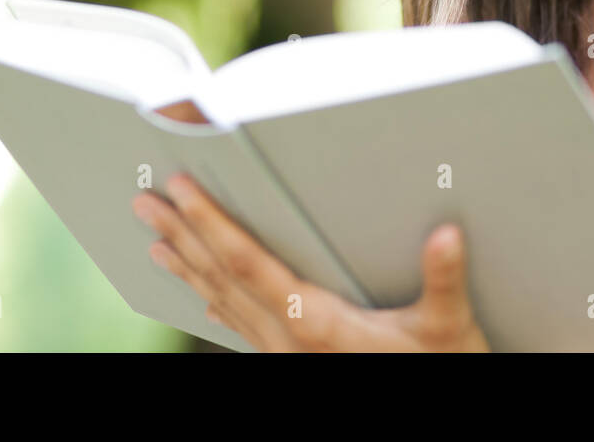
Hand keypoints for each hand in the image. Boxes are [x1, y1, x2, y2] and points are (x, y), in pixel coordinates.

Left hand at [132, 174, 490, 351]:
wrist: (435, 404)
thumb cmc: (440, 369)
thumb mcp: (448, 327)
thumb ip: (443, 280)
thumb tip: (447, 235)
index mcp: (316, 322)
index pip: (248, 262)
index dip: (211, 222)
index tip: (183, 189)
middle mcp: (289, 340)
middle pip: (221, 279)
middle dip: (182, 236)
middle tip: (145, 201)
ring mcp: (286, 355)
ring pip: (223, 304)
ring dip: (188, 267)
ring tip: (155, 240)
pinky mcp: (294, 362)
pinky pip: (240, 328)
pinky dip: (213, 305)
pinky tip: (203, 299)